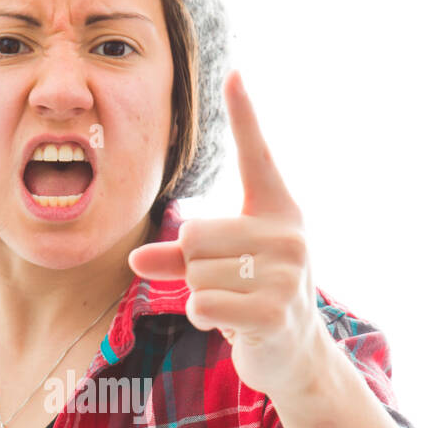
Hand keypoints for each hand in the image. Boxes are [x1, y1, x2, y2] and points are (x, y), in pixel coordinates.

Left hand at [129, 70, 329, 400]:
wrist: (293, 354)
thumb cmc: (253, 298)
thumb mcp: (215, 268)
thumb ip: (175, 256)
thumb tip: (134, 258)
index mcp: (278, 211)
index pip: (257, 156)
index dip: (244, 115)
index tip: (233, 73)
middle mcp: (288, 235)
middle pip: (196, 233)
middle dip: (194, 265)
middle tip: (226, 283)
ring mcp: (286, 274)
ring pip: (196, 272)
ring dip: (201, 295)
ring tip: (233, 304)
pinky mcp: (272, 312)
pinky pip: (203, 303)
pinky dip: (204, 317)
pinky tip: (231, 323)